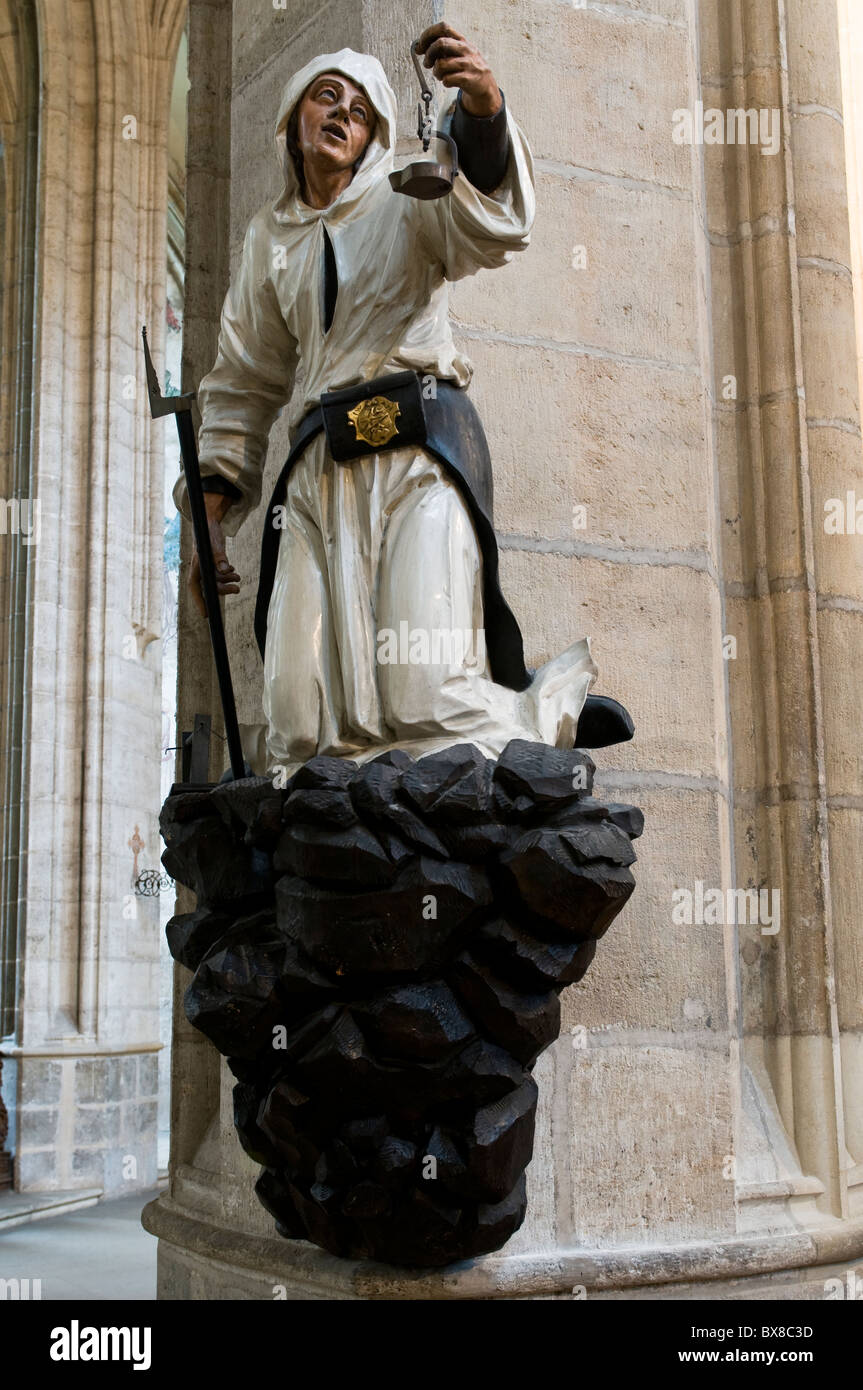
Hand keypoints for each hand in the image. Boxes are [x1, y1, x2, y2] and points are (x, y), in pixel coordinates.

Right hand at [189, 493, 240, 618]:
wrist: (209, 522)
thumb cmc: (208, 532)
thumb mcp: (214, 544)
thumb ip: (220, 557)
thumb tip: (226, 571)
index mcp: (196, 566)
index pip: (195, 588)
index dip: (200, 602)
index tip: (206, 615)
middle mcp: (200, 569)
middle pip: (210, 587)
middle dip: (223, 591)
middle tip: (237, 590)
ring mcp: (206, 567)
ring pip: (217, 582)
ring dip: (228, 583)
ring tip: (238, 578)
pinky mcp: (213, 563)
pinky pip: (220, 575)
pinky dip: (229, 576)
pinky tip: (235, 572)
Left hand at [416, 24, 501, 117]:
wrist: (485, 84)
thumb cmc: (467, 67)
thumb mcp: (457, 52)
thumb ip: (440, 48)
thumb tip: (418, 48)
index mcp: (461, 40)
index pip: (443, 28)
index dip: (428, 35)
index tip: (420, 46)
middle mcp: (465, 49)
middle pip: (440, 43)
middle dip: (429, 54)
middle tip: (427, 63)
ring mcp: (468, 64)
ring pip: (441, 64)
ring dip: (436, 72)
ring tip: (440, 75)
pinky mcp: (468, 79)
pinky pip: (447, 80)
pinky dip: (444, 82)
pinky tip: (448, 81)